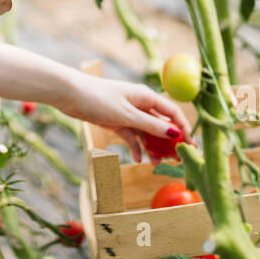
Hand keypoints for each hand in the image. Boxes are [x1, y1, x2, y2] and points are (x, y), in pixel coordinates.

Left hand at [54, 73, 192, 163]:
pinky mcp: (116, 120)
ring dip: (152, 147)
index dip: (183, 128)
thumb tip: (174, 134)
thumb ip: (150, 126)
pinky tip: (137, 159)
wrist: (68, 94)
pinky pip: (131, 135)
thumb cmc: (98, 98)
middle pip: (160, 124)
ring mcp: (128, 112)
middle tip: (176, 160)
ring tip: (156, 164)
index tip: (190, 146)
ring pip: (146, 132)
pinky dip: (135, 146)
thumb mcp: (127, 115)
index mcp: (146, 96)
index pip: (172, 112)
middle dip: (168, 142)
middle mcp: (140, 104)